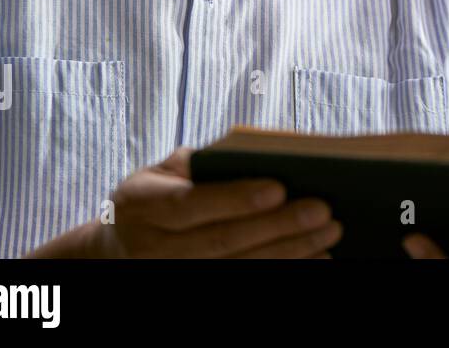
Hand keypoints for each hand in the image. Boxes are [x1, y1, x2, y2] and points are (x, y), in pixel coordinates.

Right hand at [26, 147, 342, 257]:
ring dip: (288, 253)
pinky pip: (239, 286)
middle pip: (220, 242)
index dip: (235, 198)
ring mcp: (167, 277)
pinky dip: (281, 272)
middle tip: (323, 210)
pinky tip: (314, 259)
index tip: (280, 188)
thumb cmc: (159, 195)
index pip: (190, 204)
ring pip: (235, 270)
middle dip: (277, 227)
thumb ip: (205, 163)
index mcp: (141, 205)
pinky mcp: (189, 293)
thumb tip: (269, 155)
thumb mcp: (164, 171)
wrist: (119, 247)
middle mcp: (149, 248)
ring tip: (329, 234)